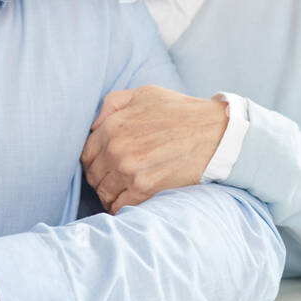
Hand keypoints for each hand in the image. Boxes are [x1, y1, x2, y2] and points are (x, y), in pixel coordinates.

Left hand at [81, 85, 228, 213]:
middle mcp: (117, 149)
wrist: (213, 131)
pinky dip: (120, 207)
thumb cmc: (179, 110)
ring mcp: (130, 171)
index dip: (93, 161)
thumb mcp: (144, 93)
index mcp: (113, 126)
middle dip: (100, 178)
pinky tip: (128, 201)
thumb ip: (112, 104)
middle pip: (93, 176)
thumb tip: (93, 125)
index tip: (103, 164)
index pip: (86, 154)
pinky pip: (119, 206)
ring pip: (103, 193)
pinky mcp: (145, 189)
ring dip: (109, 194)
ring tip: (120, 191)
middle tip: (112, 178)